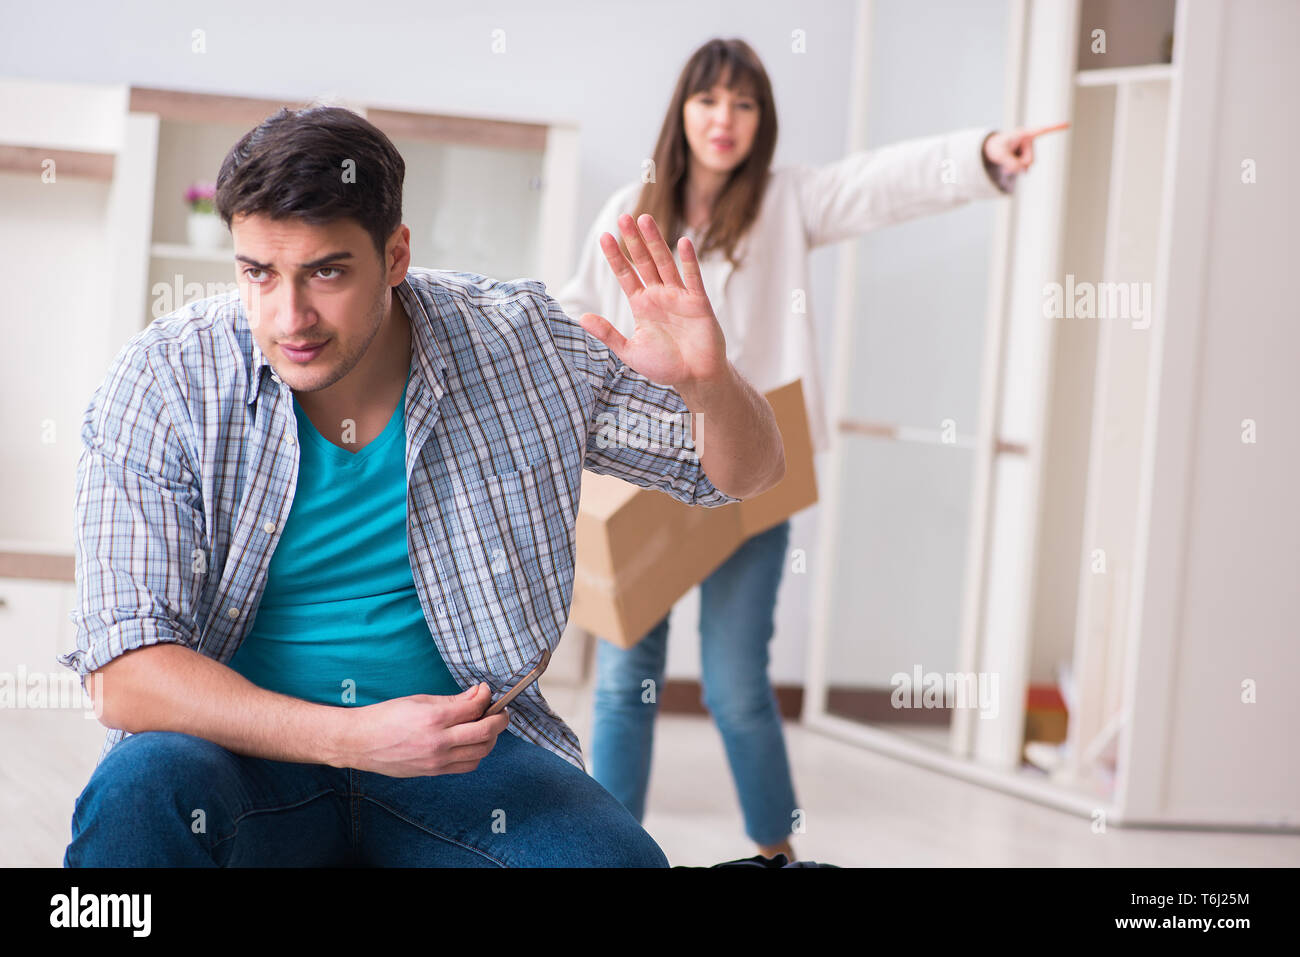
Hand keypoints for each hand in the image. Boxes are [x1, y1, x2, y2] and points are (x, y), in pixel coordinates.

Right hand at [339, 683, 508, 776]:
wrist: (360, 742)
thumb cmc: (385, 717)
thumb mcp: (419, 700)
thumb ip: (452, 700)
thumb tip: (478, 695)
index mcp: (434, 718)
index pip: (475, 707)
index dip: (487, 696)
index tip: (486, 691)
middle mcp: (438, 742)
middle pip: (486, 732)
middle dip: (500, 718)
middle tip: (500, 710)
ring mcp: (437, 760)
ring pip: (481, 752)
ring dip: (491, 738)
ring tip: (487, 725)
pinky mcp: (434, 772)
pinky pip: (467, 765)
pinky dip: (477, 754)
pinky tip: (472, 742)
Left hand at [578, 213, 727, 388]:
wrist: (695, 378)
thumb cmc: (665, 366)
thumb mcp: (630, 352)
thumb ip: (608, 334)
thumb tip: (582, 319)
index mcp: (642, 305)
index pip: (626, 275)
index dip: (615, 256)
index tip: (603, 236)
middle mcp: (659, 296)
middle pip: (644, 262)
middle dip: (634, 240)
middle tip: (623, 217)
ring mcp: (679, 297)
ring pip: (665, 263)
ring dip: (655, 242)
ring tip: (645, 220)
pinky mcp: (698, 303)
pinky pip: (693, 278)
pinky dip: (689, 261)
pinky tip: (683, 242)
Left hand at [982, 122, 1067, 174]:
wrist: (993, 148)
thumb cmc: (996, 146)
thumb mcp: (999, 155)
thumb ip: (1011, 163)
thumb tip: (1025, 171)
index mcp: (1025, 134)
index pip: (1042, 131)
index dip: (1056, 128)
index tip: (1069, 124)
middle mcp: (1030, 141)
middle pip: (1029, 160)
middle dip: (1017, 165)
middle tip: (1005, 161)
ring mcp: (1030, 149)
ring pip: (1028, 166)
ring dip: (1016, 168)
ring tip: (1006, 161)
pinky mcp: (1028, 156)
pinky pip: (1025, 168)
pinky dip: (1016, 170)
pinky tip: (1010, 165)